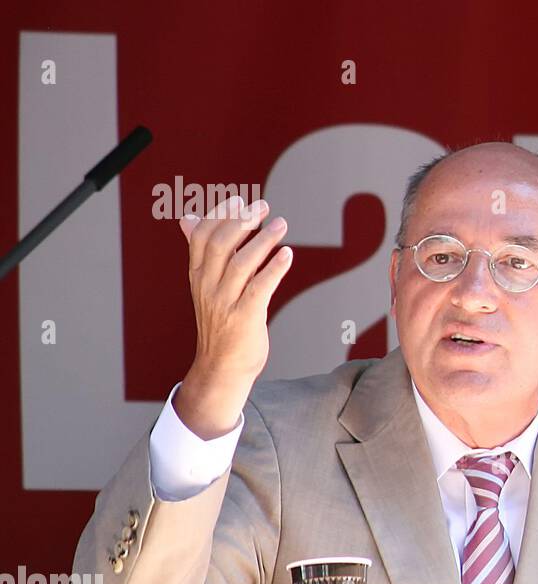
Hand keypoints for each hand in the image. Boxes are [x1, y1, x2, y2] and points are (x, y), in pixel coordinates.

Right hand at [172, 196, 292, 439]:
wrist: (222, 367)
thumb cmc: (220, 322)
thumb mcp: (205, 285)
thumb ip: (201, 251)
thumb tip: (187, 217)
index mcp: (198, 276)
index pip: (201, 237)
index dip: (219, 215)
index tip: (238, 200)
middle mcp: (207, 287)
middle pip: (220, 245)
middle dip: (241, 221)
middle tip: (262, 207)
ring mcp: (225, 303)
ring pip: (241, 263)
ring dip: (263, 240)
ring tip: (280, 224)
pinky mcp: (244, 318)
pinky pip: (260, 288)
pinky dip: (274, 269)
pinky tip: (287, 255)